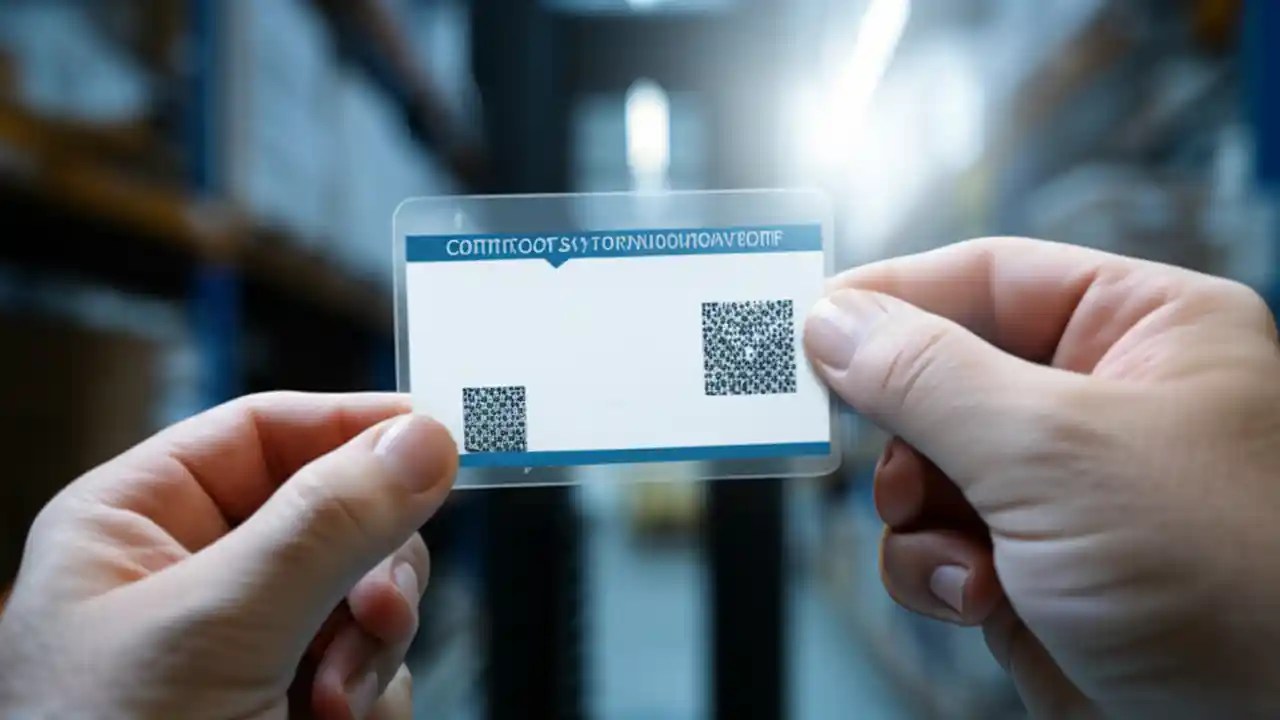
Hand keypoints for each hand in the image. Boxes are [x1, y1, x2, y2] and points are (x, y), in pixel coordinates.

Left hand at [0, 392, 456, 719]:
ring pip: (368, 591)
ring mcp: (249, 644)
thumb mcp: (218, 627)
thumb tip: (422, 440)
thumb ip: (326, 524)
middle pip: (337, 511)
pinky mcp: (289, 704)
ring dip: (369, 646)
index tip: (441, 437)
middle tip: (371, 609)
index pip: (266, 431)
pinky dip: (372, 697)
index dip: (353, 426)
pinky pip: (374, 664)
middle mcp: (196, 575)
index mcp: (137, 524)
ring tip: (325, 704)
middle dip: (368, 565)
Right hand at [804, 237, 1279, 717]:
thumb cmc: (1223, 579)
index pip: (991, 277)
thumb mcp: (1053, 451)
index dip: (895, 294)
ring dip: (915, 513)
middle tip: (858, 445)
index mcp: (1145, 332)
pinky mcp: (1034, 569)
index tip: (810, 320)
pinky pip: (938, 542)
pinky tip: (973, 597)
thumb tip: (831, 321)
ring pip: (927, 467)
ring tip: (952, 550)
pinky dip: (932, 570)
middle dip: (904, 428)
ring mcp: (1064, 492)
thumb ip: (927, 376)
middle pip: (945, 374)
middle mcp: (1103, 403)